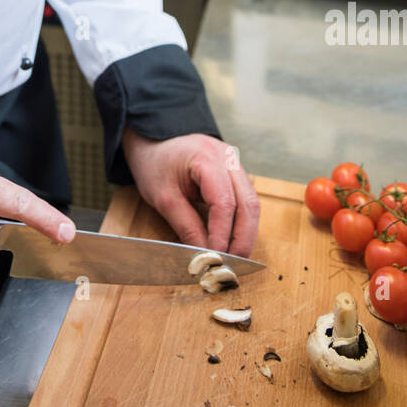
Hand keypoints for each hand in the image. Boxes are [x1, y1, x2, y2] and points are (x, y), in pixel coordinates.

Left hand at [120, 128, 259, 255]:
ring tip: (234, 256)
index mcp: (206, 158)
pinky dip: (242, 222)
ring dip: (246, 232)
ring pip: (252, 202)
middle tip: (232, 263)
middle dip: (243, 237)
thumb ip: (186, 227)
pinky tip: (234, 239)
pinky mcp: (235, 172)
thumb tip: (204, 255)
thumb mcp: (163, 198)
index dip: (222, 234)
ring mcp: (234, 163)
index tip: (216, 257)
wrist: (154, 142)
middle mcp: (227, 158)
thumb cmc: (155, 165)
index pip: (224, 202)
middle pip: (248, 203)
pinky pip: (246, 199)